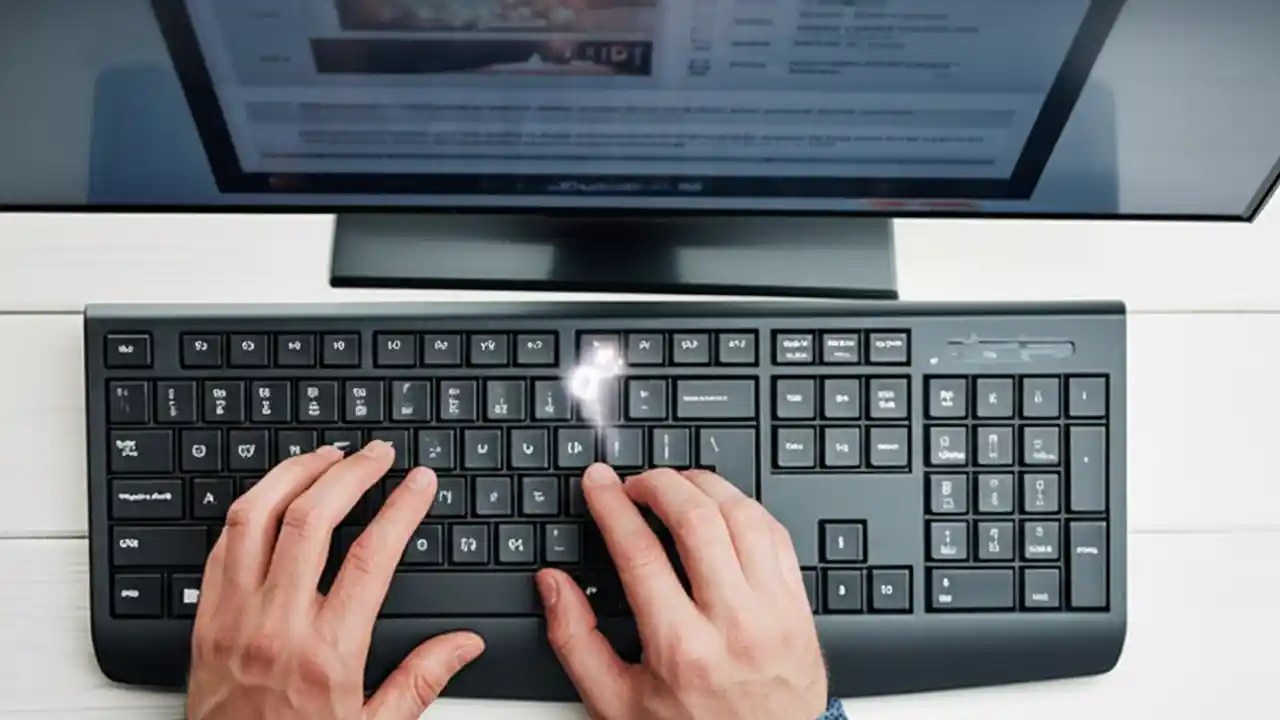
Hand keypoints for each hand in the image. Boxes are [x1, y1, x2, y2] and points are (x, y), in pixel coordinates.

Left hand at [186, 441, 484, 718]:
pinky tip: (274, 498)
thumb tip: (464, 644)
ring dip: (292, 476)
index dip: (400, 508)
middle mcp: (276, 627)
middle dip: (349, 473)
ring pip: (254, 518)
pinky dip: (250, 510)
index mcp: (327, 654)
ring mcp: (233, 619)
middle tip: (376, 453)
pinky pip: (221, 547)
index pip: (369, 557)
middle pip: (309, 520)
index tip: (419, 482)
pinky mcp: (205, 622)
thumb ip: (421, 680)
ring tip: (325, 457)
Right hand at [536, 464, 827, 719]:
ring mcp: (775, 612)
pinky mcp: (800, 608)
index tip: (598, 483)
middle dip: (659, 484)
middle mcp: (734, 624)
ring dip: (705, 487)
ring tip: (677, 487)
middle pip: (697, 520)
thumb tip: (553, 584)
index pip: (640, 552)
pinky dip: (745, 508)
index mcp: (682, 649)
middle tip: (635, 481)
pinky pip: (777, 534)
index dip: (612, 505)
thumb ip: (575, 641)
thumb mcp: (616, 704)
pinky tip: (722, 508)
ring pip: (743, 516)